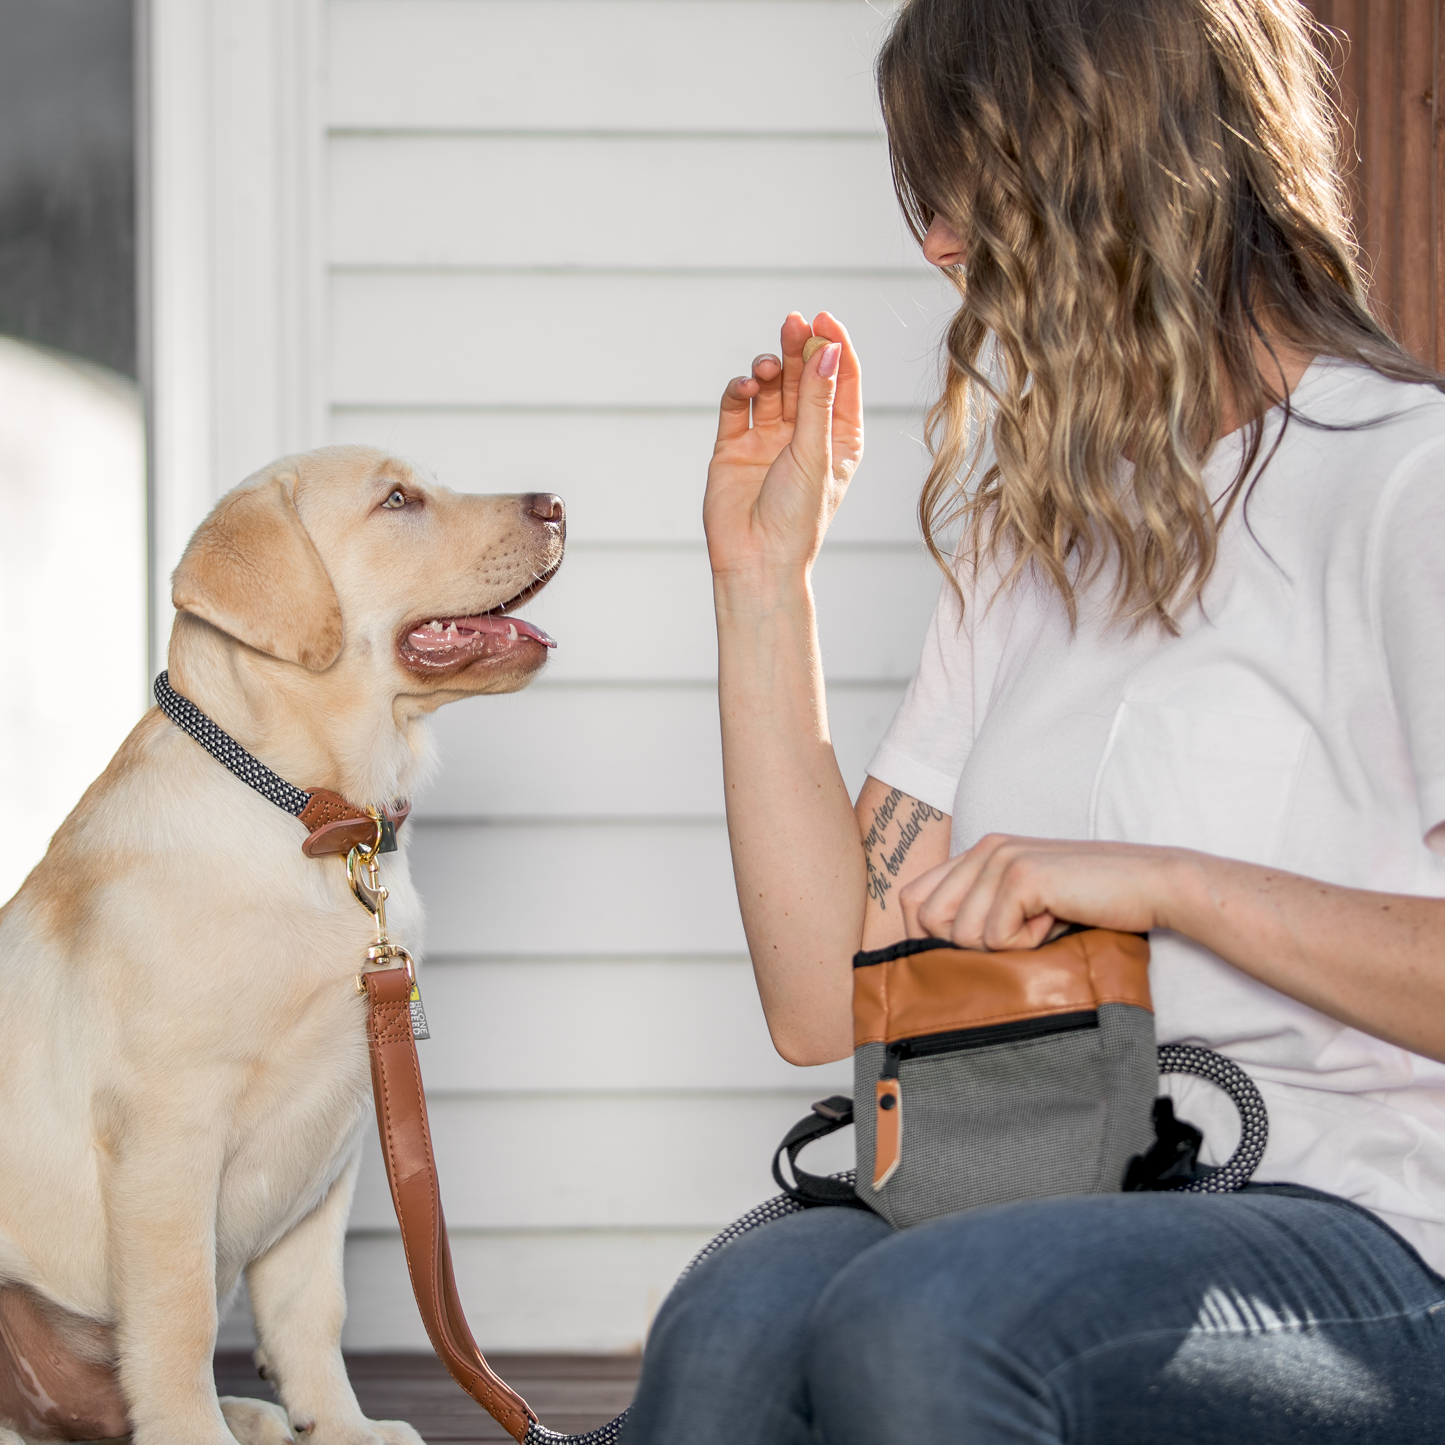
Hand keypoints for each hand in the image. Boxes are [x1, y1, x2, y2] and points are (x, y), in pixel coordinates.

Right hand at [703, 311, 862, 592]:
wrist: (755, 561)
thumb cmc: (797, 518)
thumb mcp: (815, 454)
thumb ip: (818, 400)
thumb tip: (828, 349)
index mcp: (839, 438)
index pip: (842, 380)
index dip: (834, 347)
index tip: (824, 320)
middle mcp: (805, 435)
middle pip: (805, 376)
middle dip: (799, 348)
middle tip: (792, 323)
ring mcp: (768, 439)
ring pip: (771, 387)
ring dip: (769, 368)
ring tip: (767, 367)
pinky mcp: (733, 446)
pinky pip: (737, 405)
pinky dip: (741, 390)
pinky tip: (746, 387)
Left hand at [898, 834, 1187, 949]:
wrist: (1151, 885)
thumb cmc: (1091, 904)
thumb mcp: (1024, 906)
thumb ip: (981, 913)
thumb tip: (927, 957)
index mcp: (979, 852)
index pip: (913, 899)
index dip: (923, 936)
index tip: (960, 958)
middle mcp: (984, 848)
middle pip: (925, 918)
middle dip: (962, 946)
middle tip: (1013, 940)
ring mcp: (1000, 858)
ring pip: (961, 933)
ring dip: (1002, 947)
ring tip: (1042, 925)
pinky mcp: (1022, 876)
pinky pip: (995, 938)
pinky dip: (1026, 945)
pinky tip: (1055, 921)